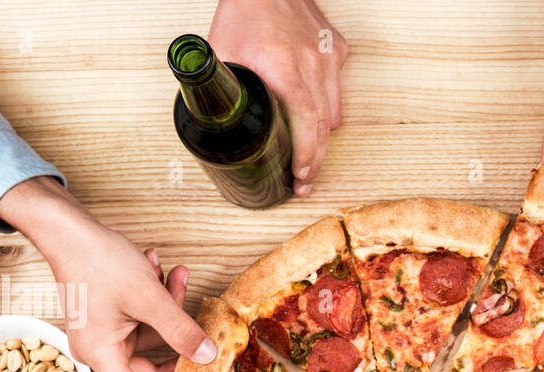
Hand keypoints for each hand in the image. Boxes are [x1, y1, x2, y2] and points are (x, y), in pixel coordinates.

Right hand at [0, 177, 215, 371]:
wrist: (67, 227)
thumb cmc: (96, 261)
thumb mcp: (148, 297)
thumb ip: (179, 330)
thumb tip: (205, 356)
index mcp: (101, 354)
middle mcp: (99, 350)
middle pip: (150, 365)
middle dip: (176, 335)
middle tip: (194, 316)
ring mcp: (103, 334)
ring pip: (151, 335)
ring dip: (169, 306)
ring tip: (172, 274)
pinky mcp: (108, 318)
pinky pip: (142, 319)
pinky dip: (155, 298)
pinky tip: (157, 268)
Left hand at [209, 0, 347, 195]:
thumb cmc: (245, 8)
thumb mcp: (223, 47)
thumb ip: (219, 82)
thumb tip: (206, 115)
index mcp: (284, 66)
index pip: (305, 121)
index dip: (305, 154)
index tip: (299, 176)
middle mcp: (313, 64)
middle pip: (322, 127)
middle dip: (313, 161)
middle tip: (303, 183)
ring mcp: (329, 57)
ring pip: (333, 113)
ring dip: (320, 139)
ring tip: (308, 159)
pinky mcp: (338, 50)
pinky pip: (336, 91)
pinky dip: (326, 108)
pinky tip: (312, 117)